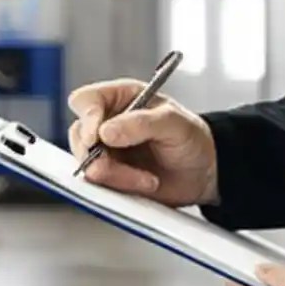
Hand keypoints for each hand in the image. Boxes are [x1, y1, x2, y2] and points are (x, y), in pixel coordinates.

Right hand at [67, 79, 218, 206]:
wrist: (205, 174)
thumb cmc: (192, 139)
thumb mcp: (174, 123)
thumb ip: (141, 123)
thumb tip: (105, 132)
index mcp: (121, 98)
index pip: (86, 100)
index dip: (87, 117)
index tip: (97, 137)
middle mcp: (107, 122)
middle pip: (79, 135)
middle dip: (99, 155)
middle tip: (122, 167)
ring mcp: (106, 151)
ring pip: (86, 163)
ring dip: (114, 175)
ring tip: (146, 178)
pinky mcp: (110, 175)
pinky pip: (99, 183)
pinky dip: (119, 186)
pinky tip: (144, 183)